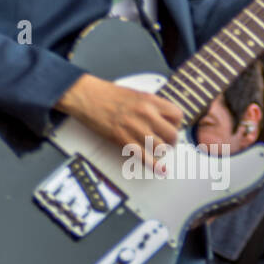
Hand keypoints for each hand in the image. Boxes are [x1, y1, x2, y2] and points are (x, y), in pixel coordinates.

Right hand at [55, 73, 182, 169]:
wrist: (86, 96)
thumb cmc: (106, 94)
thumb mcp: (135, 94)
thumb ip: (150, 105)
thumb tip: (161, 117)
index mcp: (150, 100)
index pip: (177, 115)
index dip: (176, 124)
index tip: (173, 127)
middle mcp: (146, 114)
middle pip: (172, 134)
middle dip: (171, 141)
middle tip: (167, 142)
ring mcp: (135, 128)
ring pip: (160, 147)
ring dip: (161, 151)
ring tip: (157, 151)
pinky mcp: (124, 141)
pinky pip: (145, 157)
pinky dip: (154, 166)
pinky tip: (160, 170)